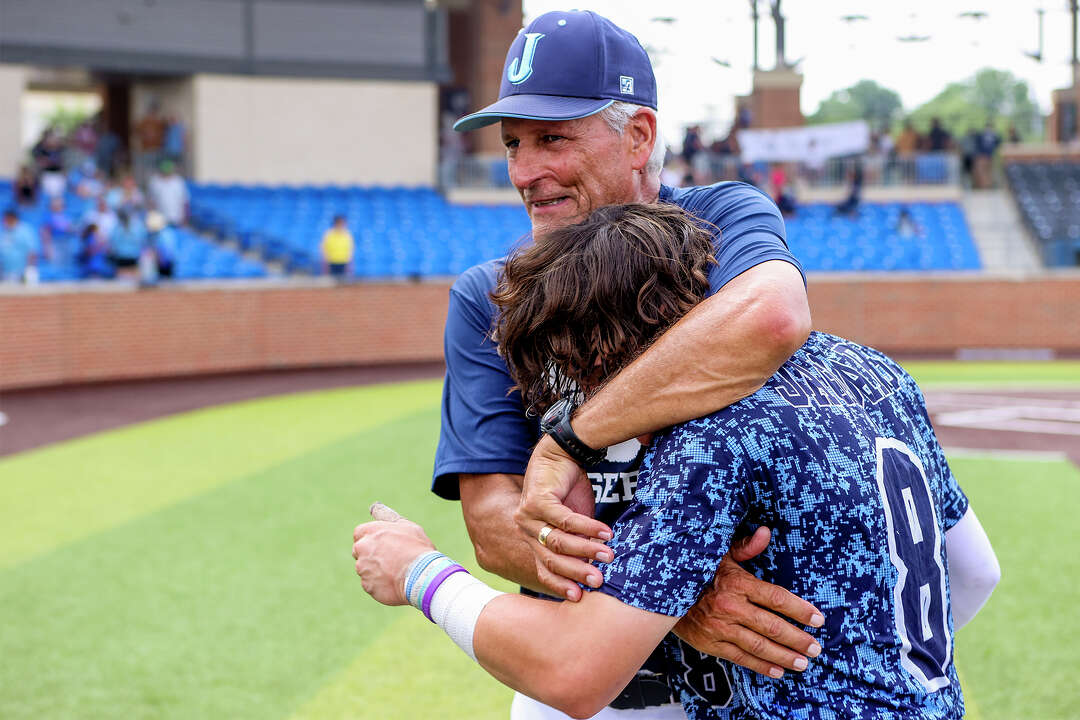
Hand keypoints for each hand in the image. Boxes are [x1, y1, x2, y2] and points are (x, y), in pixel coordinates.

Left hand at [352, 502, 435, 605]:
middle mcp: (362, 548)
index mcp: (371, 531)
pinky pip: (370, 584)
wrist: (421, 576)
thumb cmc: (416, 548)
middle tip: (390, 559)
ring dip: (375, 570)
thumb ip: (388, 518)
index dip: (370, 539)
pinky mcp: (367, 585)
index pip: (359, 533)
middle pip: (359, 551)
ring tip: (396, 572)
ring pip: (364, 569)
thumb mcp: (406, 526)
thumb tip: (375, 508)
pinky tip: (394, 582)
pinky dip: (379, 584)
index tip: (380, 544)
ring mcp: (363, 568)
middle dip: (370, 554)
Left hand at [514, 435, 614, 600]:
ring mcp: (528, 516)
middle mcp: (526, 530)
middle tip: (599, 581)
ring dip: (586, 549)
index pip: (544, 569)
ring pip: (559, 541)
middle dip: (577, 571)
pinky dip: (587, 528)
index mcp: (532, 539)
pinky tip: (605, 532)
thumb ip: (578, 544)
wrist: (561, 455)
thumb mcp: (575, 523)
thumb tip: (594, 569)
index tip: (579, 598)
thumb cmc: (568, 491)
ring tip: (608, 555)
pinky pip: (565, 520)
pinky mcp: (537, 501)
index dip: (560, 584)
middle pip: (551, 559)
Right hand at [673, 527, 825, 677]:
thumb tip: (765, 533)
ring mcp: (720, 628)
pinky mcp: (711, 644)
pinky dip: (761, 666)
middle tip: (816, 648)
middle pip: (773, 626)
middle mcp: (730, 607)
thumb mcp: (720, 555)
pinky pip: (741, 658)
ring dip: (784, 656)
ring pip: (760, 646)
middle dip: (798, 639)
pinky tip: (778, 671)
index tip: (818, 619)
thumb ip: (746, 547)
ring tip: (802, 663)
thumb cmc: (697, 572)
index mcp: (737, 583)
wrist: (662, 593)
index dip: (800, 610)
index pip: (776, 598)